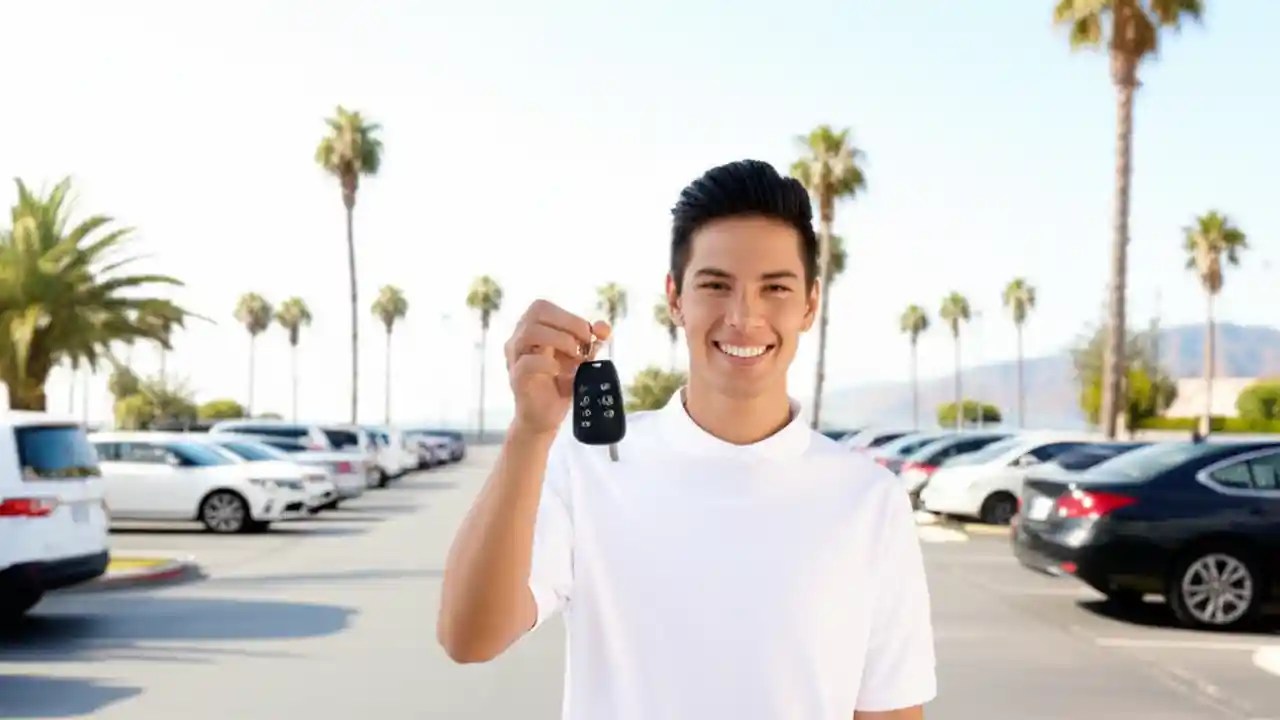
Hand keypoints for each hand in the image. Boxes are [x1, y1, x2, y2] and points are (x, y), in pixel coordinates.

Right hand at [504, 299, 610, 435]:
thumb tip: (603, 327)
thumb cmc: (560, 384)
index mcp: (531, 329)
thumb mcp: (581, 358)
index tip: (589, 334)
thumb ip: (592, 340)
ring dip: (560, 340)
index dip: (570, 316)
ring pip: (530, 332)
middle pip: (537, 311)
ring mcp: (515, 358)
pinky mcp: (517, 378)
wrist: (545, 418)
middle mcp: (519, 339)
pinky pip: (528, 362)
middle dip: (568, 323)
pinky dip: (549, 363)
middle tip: (584, 344)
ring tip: (574, 357)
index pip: (543, 306)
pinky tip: (560, 372)